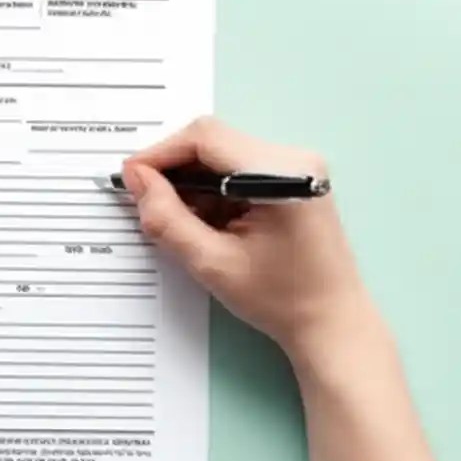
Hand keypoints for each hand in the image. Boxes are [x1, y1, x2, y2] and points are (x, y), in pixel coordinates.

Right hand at [123, 117, 374, 371]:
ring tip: (181, 223)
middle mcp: (293, 158)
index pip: (205, 138)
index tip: (130, 179)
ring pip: (221, 155)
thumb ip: (168, 218)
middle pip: (212, 142)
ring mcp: (296, 166)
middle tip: (147, 204)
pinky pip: (237, 169)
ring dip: (192, 182)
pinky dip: (212, 190)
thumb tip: (136, 180)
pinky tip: (206, 223)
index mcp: (280, 172)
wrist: (331, 321)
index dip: (159, 153)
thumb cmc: (280, 299)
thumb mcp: (211, 262)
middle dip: (173, 169)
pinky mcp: (292, 179)